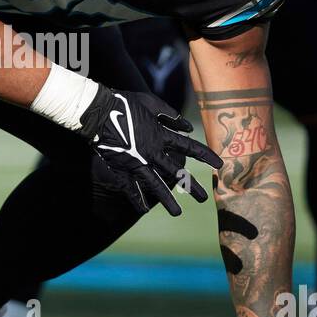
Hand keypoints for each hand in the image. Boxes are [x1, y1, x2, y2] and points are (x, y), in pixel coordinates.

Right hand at [80, 86, 221, 216]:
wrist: (98, 112)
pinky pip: (130, 187)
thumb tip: (186, 126)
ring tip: (177, 213)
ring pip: (155, 185)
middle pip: (176, 172)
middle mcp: (151, 152)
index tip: (219, 165)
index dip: (205, 155)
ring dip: (167, 200)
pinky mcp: (121, 168)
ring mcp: (136, 163)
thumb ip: (170, 115)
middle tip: (204, 199)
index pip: (189, 147)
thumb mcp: (151, 103)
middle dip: (191, 186)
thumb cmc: (124, 103)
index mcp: (160, 135)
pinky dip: (137, 199)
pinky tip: (144, 210)